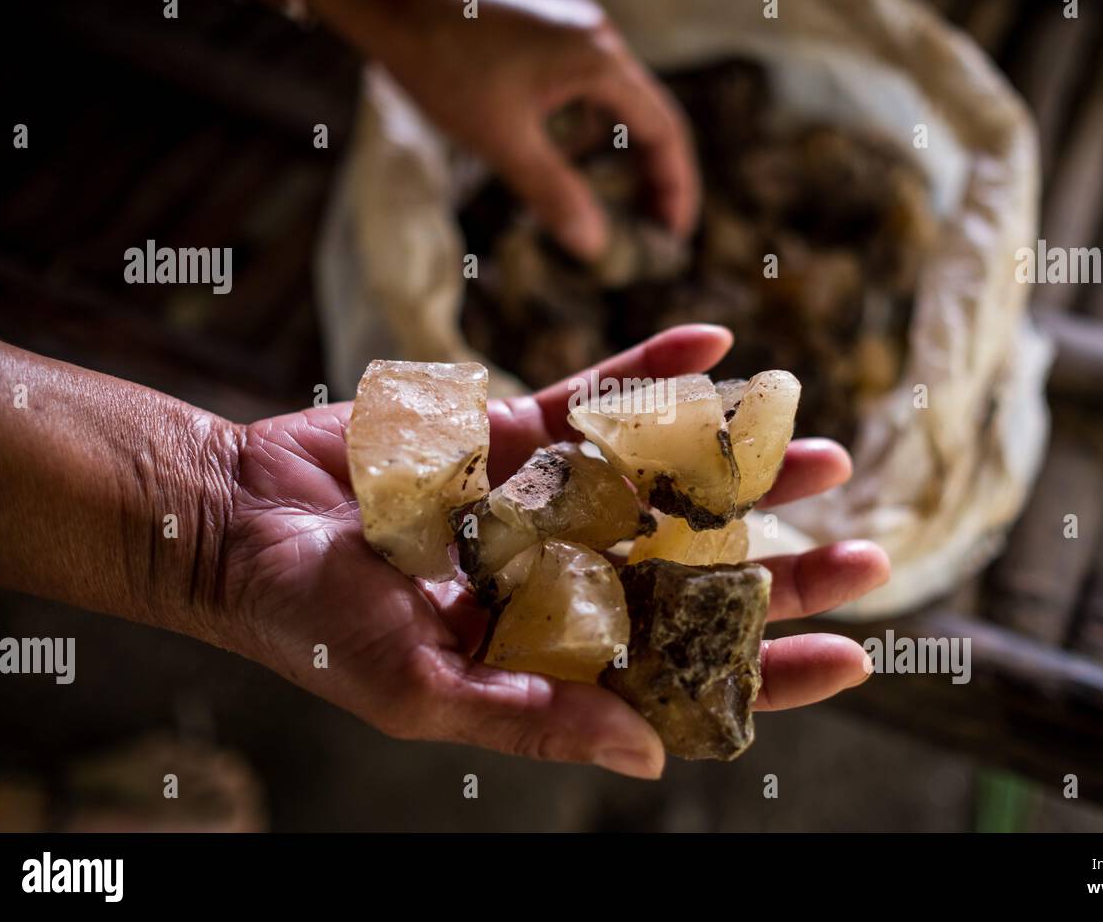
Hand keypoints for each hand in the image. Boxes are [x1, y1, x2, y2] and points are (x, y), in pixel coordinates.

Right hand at [219, 325, 888, 777]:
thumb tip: (655, 757)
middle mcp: (562, 577)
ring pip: (662, 481)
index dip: (770, 672)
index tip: (857, 658)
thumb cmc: (313, 622)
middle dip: (779, 564)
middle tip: (867, 547)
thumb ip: (536, 717)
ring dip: (737, 459)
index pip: (681, 670)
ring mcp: (543, 498)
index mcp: (550, 652)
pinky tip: (718, 344)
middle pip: (694, 573)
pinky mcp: (511, 430)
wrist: (234, 520)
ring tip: (815, 439)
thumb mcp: (420, 688)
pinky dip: (654, 369)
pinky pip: (598, 396)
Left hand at [309, 0, 699, 259]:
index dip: (677, 187)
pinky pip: (590, 86)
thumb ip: (552, 193)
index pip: (665, 131)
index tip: (674, 236)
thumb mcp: (501, 141)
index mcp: (599, 62)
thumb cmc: (442, 64)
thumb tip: (594, 247)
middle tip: (655, 230)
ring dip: (625, 153)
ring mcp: (573, 30)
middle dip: (656, 176)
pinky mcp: (548, 31)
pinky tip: (571, 158)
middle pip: (651, 115)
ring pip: (620, 101)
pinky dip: (593, 129)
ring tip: (621, 203)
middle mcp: (598, 39)